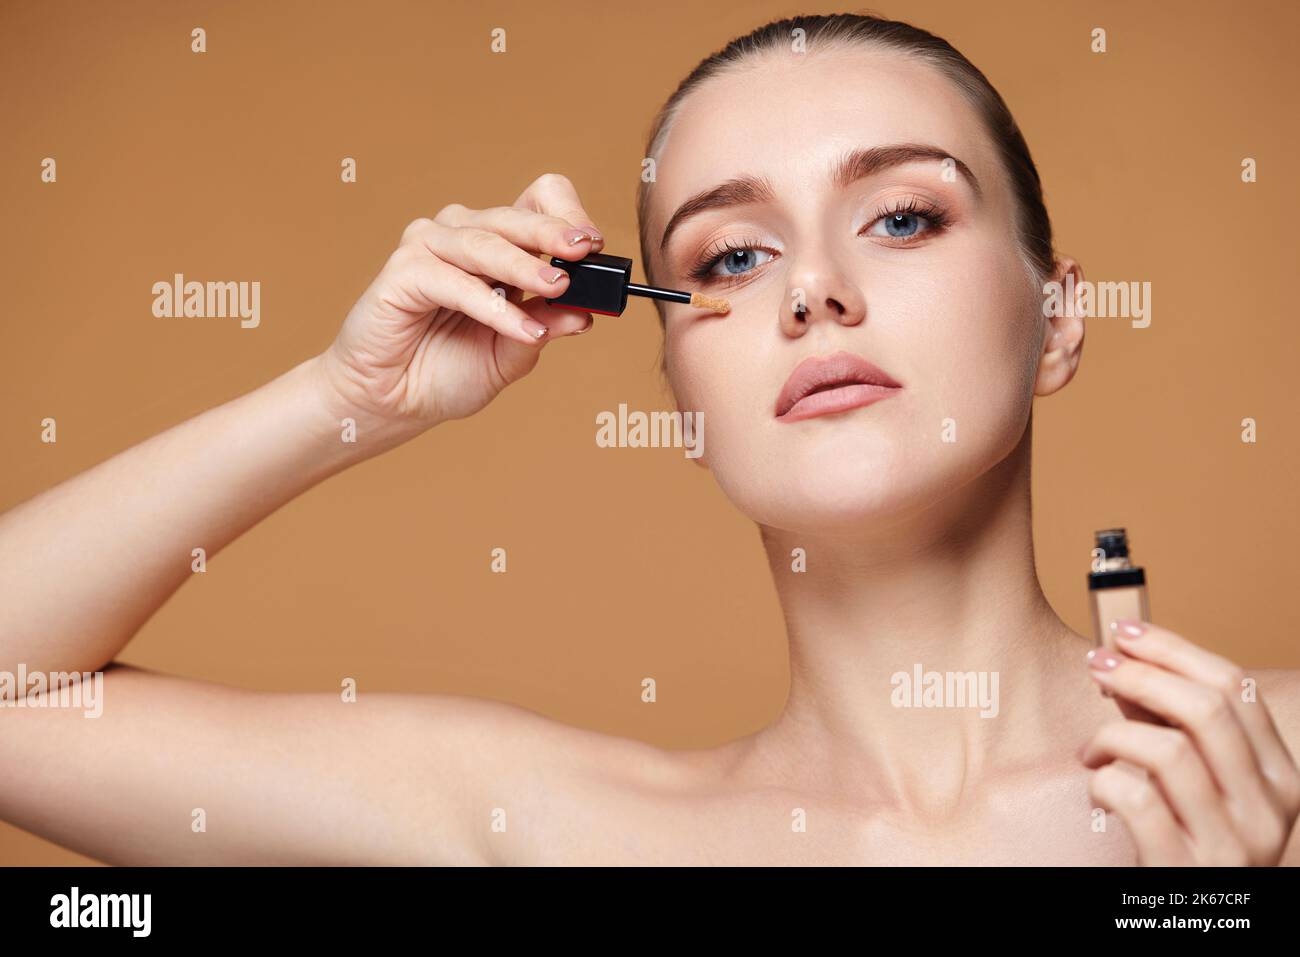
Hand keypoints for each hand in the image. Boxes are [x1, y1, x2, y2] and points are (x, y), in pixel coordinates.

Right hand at [316, 172, 601, 443]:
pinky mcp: (404, 270)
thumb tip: (587, 313)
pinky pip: (455, 281)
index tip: (593, 245)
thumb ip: (545, 326)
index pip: (538, 203)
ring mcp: (431, 247)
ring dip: (526, 268)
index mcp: (499, 246)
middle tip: (585, 251)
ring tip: (557, 290)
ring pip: (486, 244)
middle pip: (515, 216)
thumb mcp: (514, 352)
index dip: (567, 215)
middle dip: (553, 234)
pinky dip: (492, 306)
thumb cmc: (447, 371)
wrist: (395, 402)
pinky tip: (520, 328)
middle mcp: (465, 236)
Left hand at [1080, 619, 1299, 864]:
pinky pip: (1134, 798)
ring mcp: (1230, 845)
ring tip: (1092, 751)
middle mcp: (1267, 811)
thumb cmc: (1183, 840)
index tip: (1124, 632)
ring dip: (1113, 735)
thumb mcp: (1194, 782)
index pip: (1235, 688)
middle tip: (1097, 667)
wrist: (1186, 918)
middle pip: (1206, 710)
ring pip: (1167, 750)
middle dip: (1141, 675)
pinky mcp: (1183, 870)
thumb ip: (1169, 724)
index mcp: (1280, 779)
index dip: (1174, 649)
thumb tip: (1126, 661)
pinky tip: (1098, 790)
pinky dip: (1102, 782)